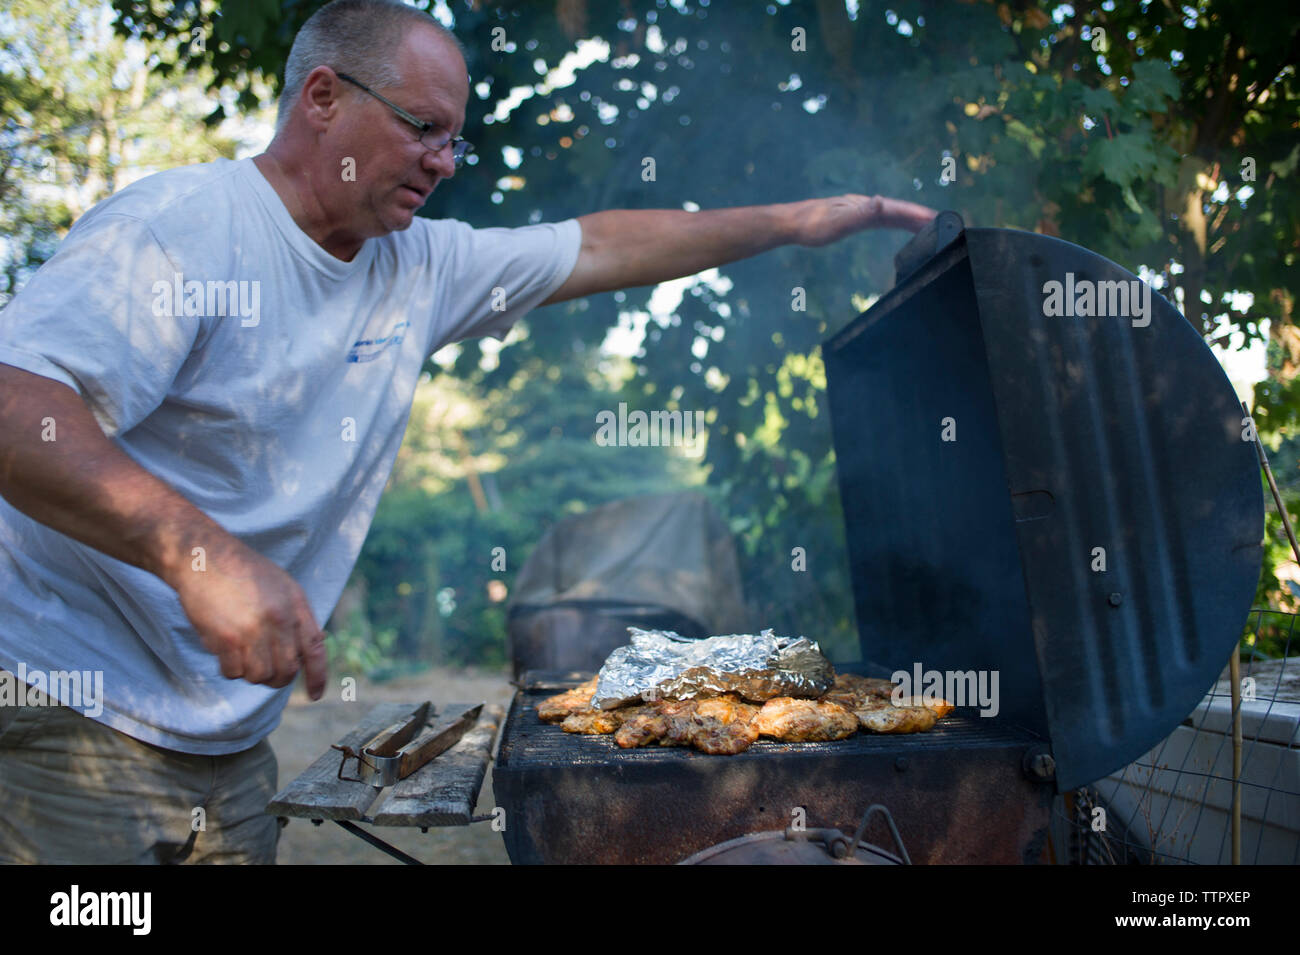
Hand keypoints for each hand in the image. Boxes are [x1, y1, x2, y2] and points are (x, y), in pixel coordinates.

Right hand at [170, 539, 327, 699]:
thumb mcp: (283, 586)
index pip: (315, 649)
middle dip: (275, 678)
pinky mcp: (226, 639)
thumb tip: (314, 644)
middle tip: (262, 669)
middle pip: (286, 671)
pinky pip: (233, 673)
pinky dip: (228, 667)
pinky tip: (223, 647)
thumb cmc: (242, 572)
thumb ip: (297, 616)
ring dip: (249, 672)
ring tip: (239, 651)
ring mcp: (253, 631)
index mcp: (295, 606)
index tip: (315, 695)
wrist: (203, 557)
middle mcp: (279, 620)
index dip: (317, 676)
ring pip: (259, 676)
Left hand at [793, 194, 937, 246]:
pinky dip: (895, 221)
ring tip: (928, 224)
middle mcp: (865, 205)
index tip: (936, 218)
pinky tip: (897, 224)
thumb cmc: (812, 225)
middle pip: (899, 210)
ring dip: (910, 218)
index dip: (917, 215)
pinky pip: (881, 219)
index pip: (897, 210)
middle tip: (943, 222)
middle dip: (920, 215)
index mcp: (865, 206)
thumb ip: (861, 213)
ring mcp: (860, 209)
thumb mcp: (838, 222)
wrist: (791, 223)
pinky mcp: (854, 216)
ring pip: (892, 214)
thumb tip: (881, 202)